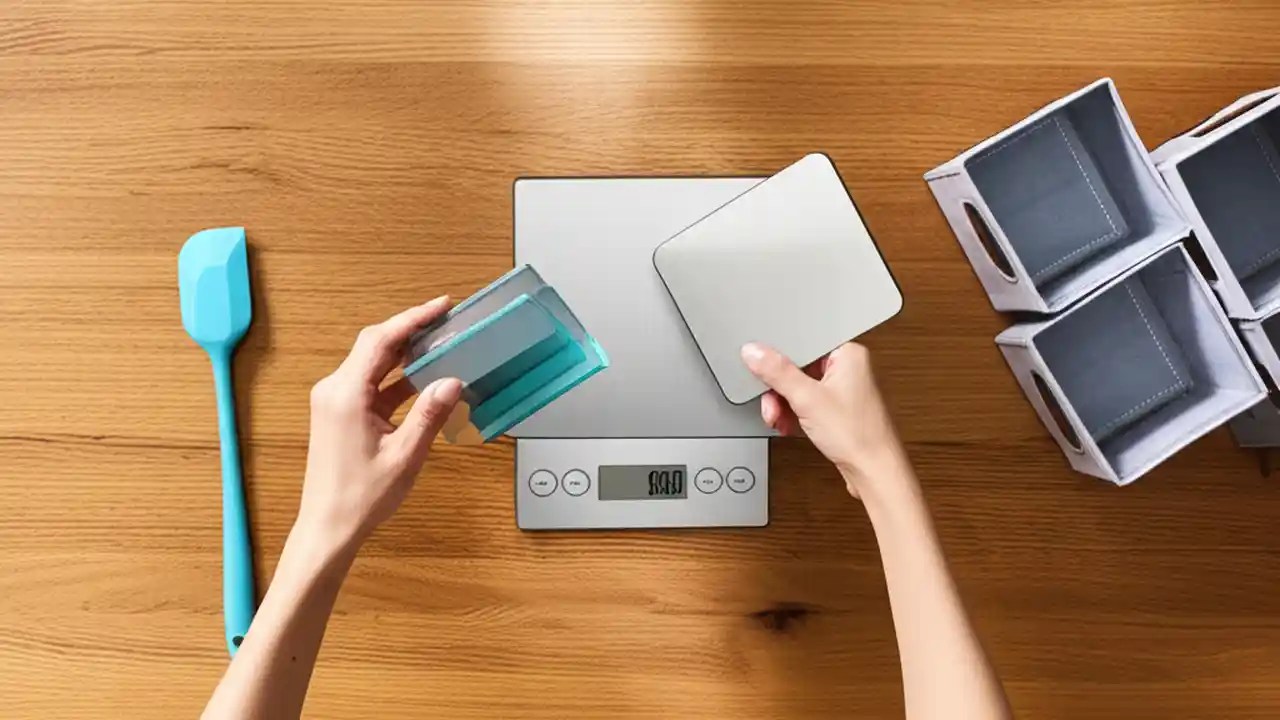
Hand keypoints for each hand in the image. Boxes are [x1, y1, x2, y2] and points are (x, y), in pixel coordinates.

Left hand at [298, 296, 462, 551]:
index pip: (381, 341)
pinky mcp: (340, 413)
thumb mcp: (405, 455)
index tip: (442, 306)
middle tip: (446, 319)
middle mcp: (334, 390)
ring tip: (440, 343)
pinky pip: (371, 384)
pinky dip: (397, 378)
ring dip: (405, 353)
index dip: (413, 318)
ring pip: (373, 363)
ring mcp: (334, 401)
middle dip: (411, 329)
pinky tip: (424, 378)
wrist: (328, 527)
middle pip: (375, 345)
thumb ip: (429, 414)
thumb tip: (453, 382)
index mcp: (346, 395)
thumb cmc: (362, 497)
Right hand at [741, 342, 905, 498]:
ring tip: (781, 418)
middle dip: (779, 389)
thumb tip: (755, 351)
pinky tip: (791, 425)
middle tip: (773, 403)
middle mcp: (848, 367)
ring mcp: (842, 389)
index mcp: (848, 353)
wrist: (872, 471)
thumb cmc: (858, 435)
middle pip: (797, 367)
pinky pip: (806, 402)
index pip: (802, 342)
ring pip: (799, 387)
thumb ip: (777, 372)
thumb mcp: (807, 399)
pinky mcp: (836, 408)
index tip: (764, 371)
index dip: (779, 359)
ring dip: (784, 404)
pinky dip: (794, 413)